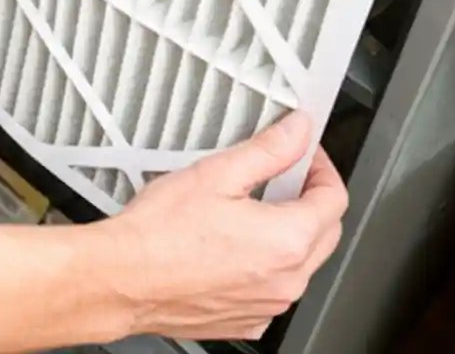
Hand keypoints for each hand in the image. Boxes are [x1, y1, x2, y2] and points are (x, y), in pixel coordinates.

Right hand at [97, 112, 347, 341]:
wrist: (119, 280)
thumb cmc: (157, 234)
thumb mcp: (216, 174)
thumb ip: (268, 151)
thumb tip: (297, 132)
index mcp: (287, 240)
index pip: (334, 199)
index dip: (322, 169)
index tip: (306, 157)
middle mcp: (286, 280)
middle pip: (325, 234)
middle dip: (311, 202)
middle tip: (282, 179)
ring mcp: (267, 306)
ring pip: (300, 265)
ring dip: (289, 237)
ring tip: (247, 215)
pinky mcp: (245, 321)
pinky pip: (272, 292)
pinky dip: (264, 271)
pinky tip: (230, 252)